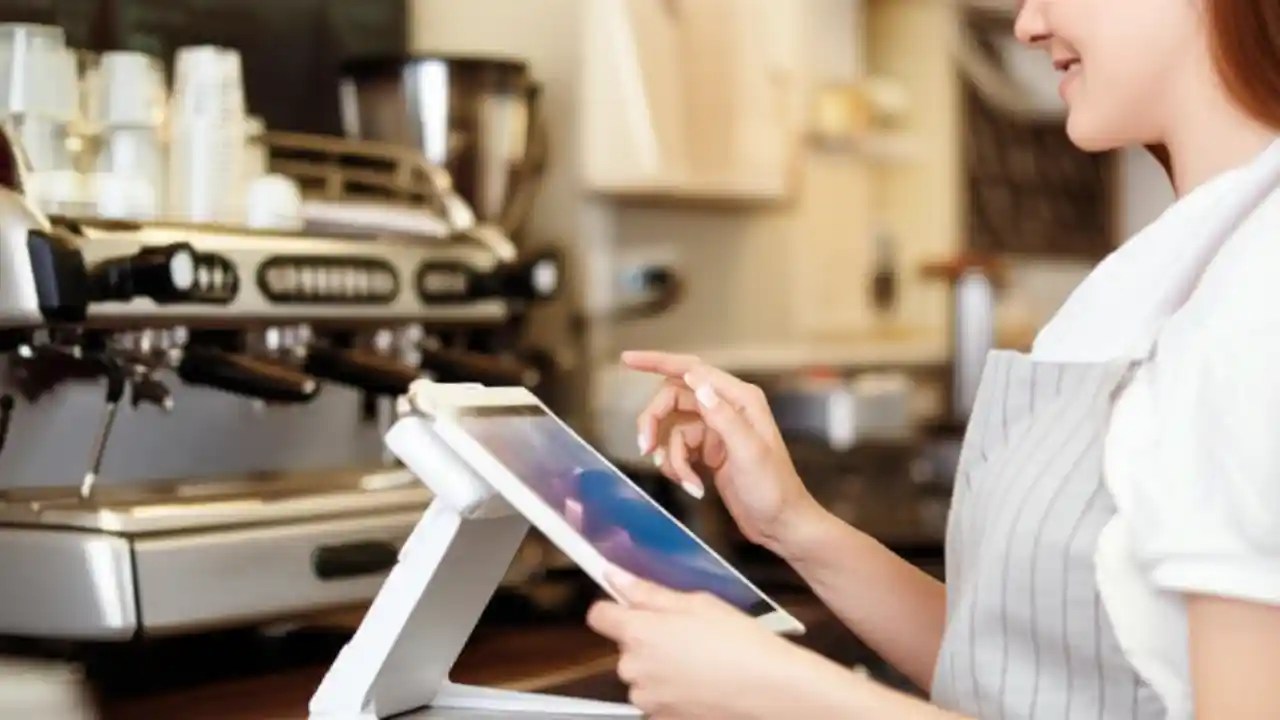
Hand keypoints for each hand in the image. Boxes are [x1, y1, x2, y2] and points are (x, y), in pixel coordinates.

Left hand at [588, 568, 824, 718]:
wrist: (772, 691)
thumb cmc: (742, 645)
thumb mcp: (698, 603)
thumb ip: (649, 592)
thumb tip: (616, 577)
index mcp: (639, 632)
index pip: (599, 615)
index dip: (615, 608)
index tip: (631, 607)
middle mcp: (634, 668)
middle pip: (626, 648)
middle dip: (649, 641)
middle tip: (687, 635)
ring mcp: (647, 699)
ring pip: (642, 676)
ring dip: (661, 670)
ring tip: (700, 663)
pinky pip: (657, 701)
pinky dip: (673, 694)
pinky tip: (701, 685)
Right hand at [622, 351, 824, 552]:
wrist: (781, 525)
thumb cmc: (774, 489)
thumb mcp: (748, 452)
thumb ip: (722, 415)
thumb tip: (694, 381)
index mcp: (740, 399)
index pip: (691, 369)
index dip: (657, 361)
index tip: (627, 360)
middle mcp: (727, 407)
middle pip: (673, 398)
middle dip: (655, 422)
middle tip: (644, 447)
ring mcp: (716, 430)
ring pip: (672, 429)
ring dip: (670, 455)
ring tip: (683, 479)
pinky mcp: (709, 451)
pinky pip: (678, 450)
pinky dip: (678, 468)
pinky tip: (693, 486)